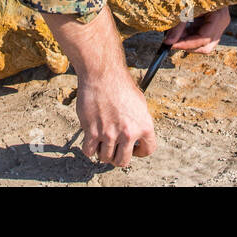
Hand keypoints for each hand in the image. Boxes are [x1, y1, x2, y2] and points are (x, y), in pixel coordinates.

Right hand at [43, 7, 156, 167]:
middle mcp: (128, 133)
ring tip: (102, 141)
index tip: (133, 149)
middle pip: (123, 161)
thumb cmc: (120, 85)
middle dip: (118, 157)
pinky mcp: (92, 132)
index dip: (140, 152)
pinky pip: (89, 151)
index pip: (148, 150)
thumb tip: (138, 136)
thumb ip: (139, 122)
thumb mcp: (139, 103)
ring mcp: (110, 134)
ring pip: (105, 158)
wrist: (103, 74)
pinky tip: (91, 139)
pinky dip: (89, 148)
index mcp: (144, 126)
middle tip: (114, 149)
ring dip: (103, 152)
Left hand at [164, 6, 229, 52]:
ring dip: (188, 42)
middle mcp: (222, 23)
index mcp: (219, 16)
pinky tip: (179, 30)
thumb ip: (178, 25)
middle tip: (171, 43)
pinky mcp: (213, 24)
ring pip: (204, 44)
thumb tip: (169, 42)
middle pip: (206, 46)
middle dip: (188, 46)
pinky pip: (201, 36)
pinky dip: (189, 36)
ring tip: (174, 34)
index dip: (187, 44)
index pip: (204, 39)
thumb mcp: (186, 5)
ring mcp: (220, 25)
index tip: (171, 45)